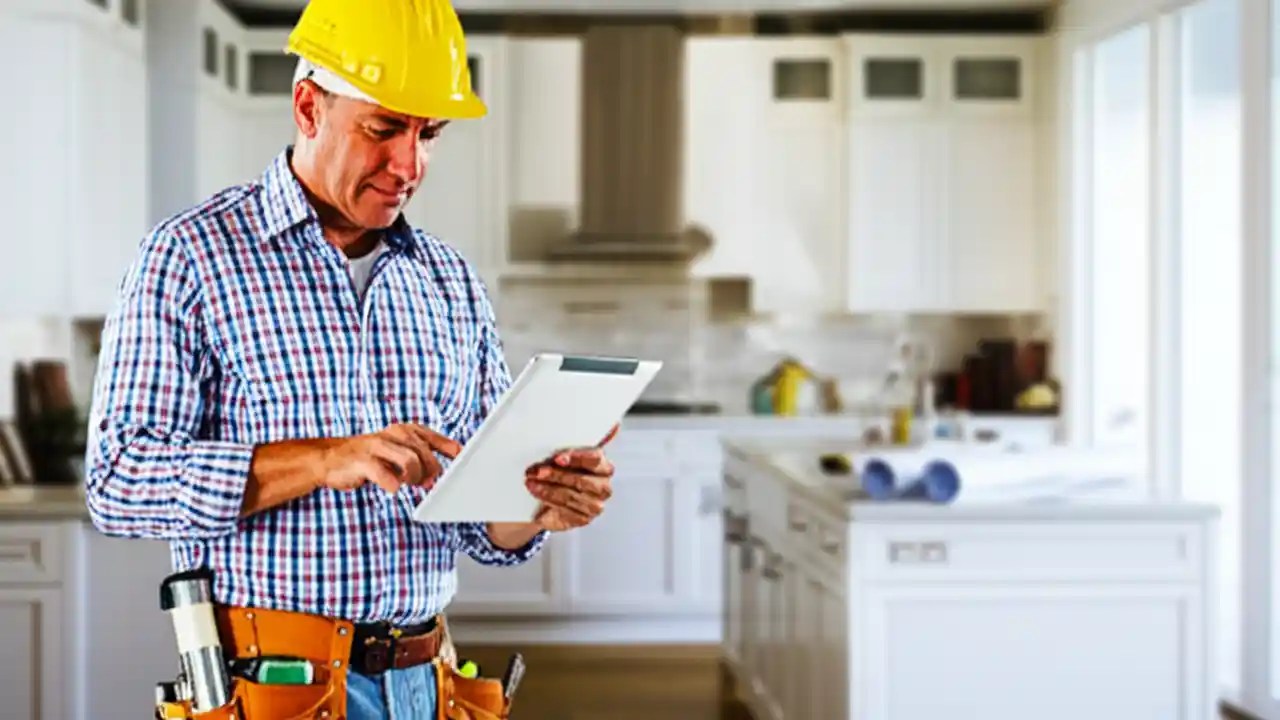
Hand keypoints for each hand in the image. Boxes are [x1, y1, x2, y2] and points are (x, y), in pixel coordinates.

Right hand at [318, 423, 460, 494]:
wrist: (330, 459)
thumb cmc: (369, 457)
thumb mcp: (395, 452)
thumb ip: (417, 458)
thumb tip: (437, 474)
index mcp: (402, 430)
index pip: (431, 437)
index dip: (448, 447)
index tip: (461, 457)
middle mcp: (392, 434)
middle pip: (423, 452)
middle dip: (430, 470)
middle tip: (427, 483)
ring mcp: (377, 446)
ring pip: (409, 461)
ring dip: (414, 477)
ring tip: (409, 483)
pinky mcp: (363, 461)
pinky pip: (385, 474)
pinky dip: (393, 484)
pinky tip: (393, 488)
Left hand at [524, 424, 618, 531]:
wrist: (547, 498)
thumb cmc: (559, 471)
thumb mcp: (564, 454)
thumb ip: (578, 439)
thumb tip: (611, 425)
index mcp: (603, 465)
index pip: (595, 459)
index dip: (576, 458)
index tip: (558, 458)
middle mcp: (603, 486)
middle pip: (582, 480)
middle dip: (557, 475)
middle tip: (537, 471)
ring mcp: (595, 505)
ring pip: (571, 496)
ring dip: (548, 489)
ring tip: (531, 482)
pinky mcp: (583, 519)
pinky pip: (566, 511)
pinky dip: (548, 501)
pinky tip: (537, 493)